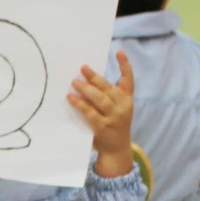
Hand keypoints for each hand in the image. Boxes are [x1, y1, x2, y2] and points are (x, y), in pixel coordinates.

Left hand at [68, 49, 134, 177]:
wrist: (117, 149)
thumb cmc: (114, 124)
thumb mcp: (117, 108)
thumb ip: (108, 96)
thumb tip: (87, 79)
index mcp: (128, 99)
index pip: (128, 79)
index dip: (125, 65)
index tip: (119, 51)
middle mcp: (123, 106)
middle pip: (108, 87)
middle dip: (94, 77)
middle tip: (82, 68)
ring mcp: (113, 116)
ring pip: (99, 98)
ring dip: (86, 89)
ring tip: (74, 82)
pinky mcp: (102, 126)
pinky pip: (89, 112)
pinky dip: (80, 104)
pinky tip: (71, 98)